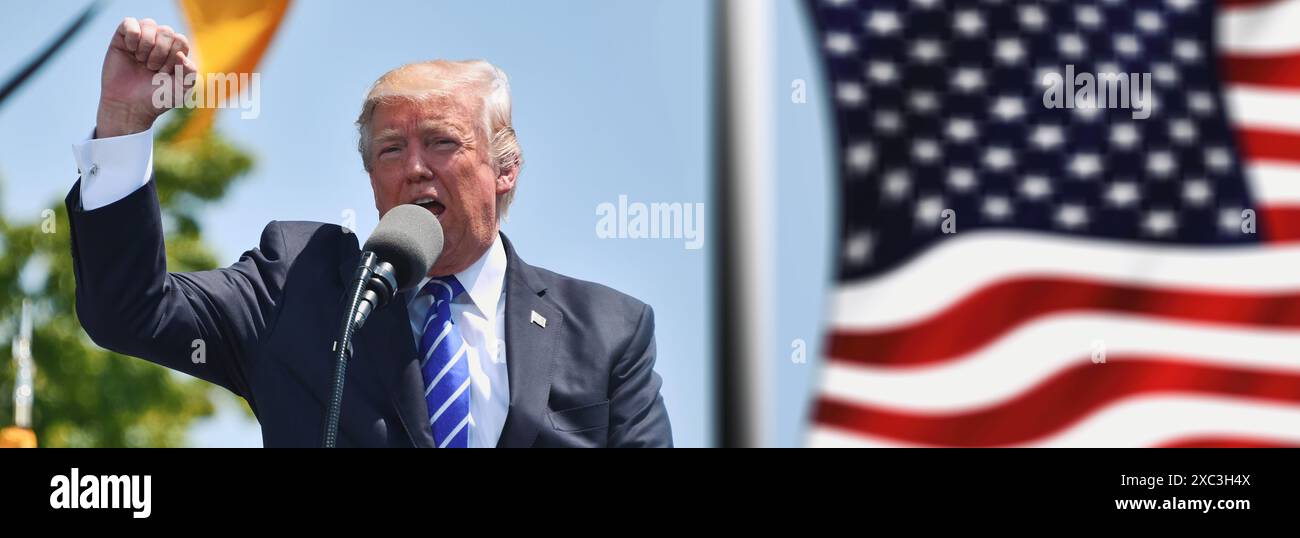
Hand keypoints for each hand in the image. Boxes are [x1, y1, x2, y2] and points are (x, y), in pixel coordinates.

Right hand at [96, 17, 196, 137]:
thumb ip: (191, 73)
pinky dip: (132, 34)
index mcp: (174, 53)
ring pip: (149, 23)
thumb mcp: (182, 90)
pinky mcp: (121, 40)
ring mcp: (140, 41)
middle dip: (161, 52)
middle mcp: (158, 44)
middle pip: (166, 31)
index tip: (165, 73)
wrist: (129, 106)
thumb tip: (181, 55)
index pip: (180, 40)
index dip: (174, 55)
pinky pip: (129, 22)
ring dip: (147, 44)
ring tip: (141, 60)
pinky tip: (131, 49)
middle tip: (152, 69)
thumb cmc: (156, 99)